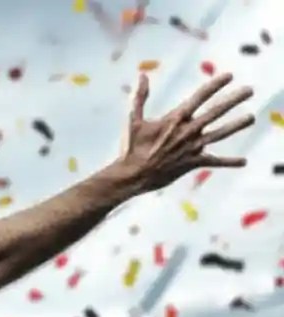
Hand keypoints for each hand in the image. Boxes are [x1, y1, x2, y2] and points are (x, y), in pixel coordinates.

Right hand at [115, 72, 253, 192]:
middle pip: (216, 111)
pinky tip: (243, 161)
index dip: (216, 85)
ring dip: (237, 125)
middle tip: (249, 90)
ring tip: (251, 118)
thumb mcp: (133, 120)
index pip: (200, 97)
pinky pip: (214, 161)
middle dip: (234, 100)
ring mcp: (192, 147)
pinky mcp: (192, 163)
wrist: (132, 176)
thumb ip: (140, 97)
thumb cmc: (131, 148)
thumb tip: (142, 75)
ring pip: (220, 133)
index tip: (230, 75)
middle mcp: (188, 130)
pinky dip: (229, 162)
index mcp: (175, 119)